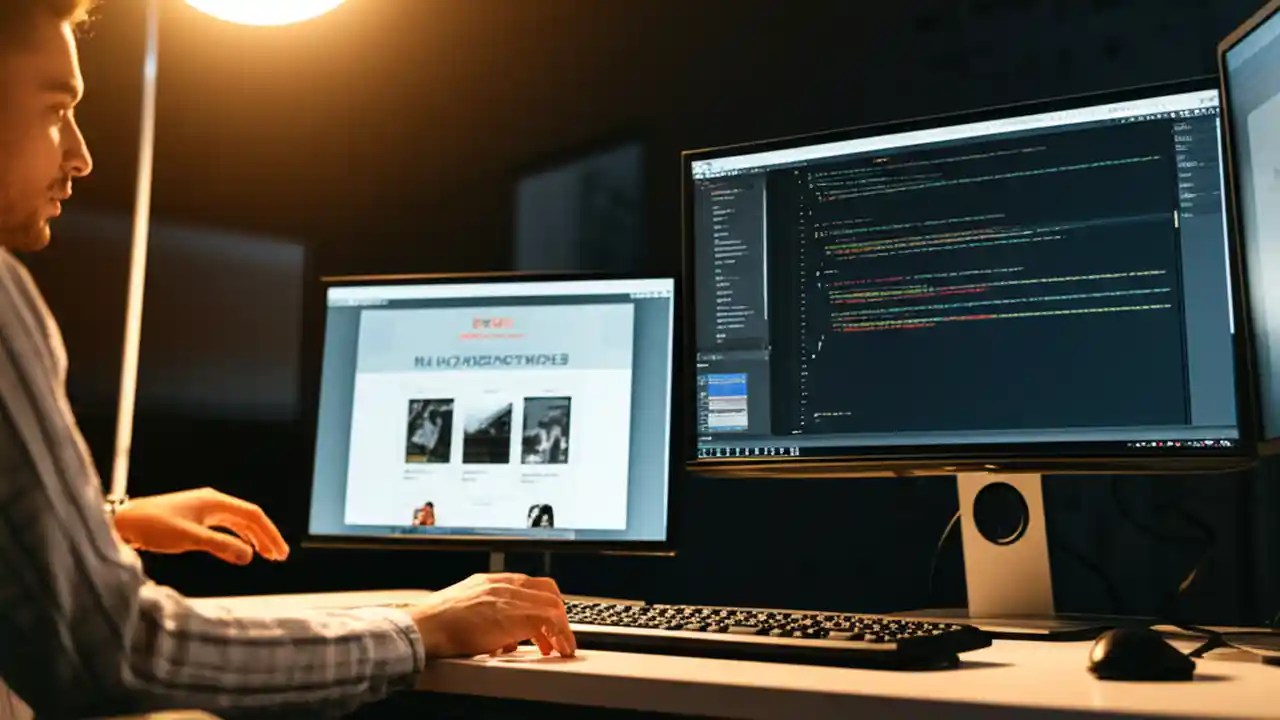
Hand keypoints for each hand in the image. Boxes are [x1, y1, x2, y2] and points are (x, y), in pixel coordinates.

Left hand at [112, 487, 289, 565]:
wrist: (124, 521)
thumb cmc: (154, 527)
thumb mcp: (190, 538)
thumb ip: (221, 546)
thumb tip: (250, 556)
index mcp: (215, 502)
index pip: (253, 515)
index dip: (270, 534)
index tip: (280, 552)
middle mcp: (212, 502)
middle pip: (249, 518)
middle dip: (266, 537)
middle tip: (279, 557)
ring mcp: (203, 509)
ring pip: (237, 522)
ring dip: (253, 538)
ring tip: (266, 555)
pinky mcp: (194, 518)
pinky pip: (225, 526)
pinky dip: (237, 537)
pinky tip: (241, 549)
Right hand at [408, 573, 576, 658]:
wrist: (425, 627)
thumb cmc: (438, 622)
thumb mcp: (467, 607)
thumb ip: (488, 615)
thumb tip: (505, 640)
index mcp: (492, 581)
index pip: (531, 584)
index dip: (545, 603)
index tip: (548, 621)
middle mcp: (504, 585)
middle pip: (548, 591)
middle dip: (558, 614)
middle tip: (559, 634)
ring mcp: (509, 598)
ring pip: (552, 605)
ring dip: (561, 628)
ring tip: (561, 646)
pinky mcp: (513, 616)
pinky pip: (547, 621)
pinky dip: (558, 635)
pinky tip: (557, 649)